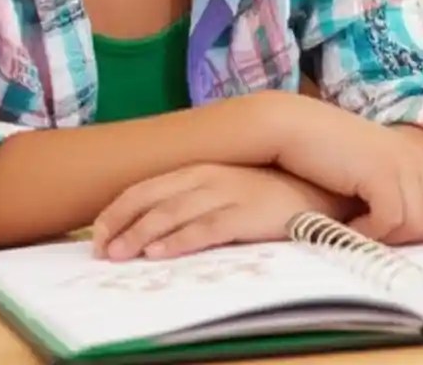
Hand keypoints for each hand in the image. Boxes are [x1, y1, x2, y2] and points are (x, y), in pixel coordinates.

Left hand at [92, 164, 353, 261]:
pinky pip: (207, 227)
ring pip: (174, 212)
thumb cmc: (273, 196)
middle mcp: (212, 176)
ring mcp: (232, 193)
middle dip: (122, 224)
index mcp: (203, 169)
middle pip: (154, 198)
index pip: (148, 186)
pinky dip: (180, 240)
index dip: (118, 210)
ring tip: (120, 254)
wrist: (325, 192)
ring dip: (141, 234)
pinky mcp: (250, 214)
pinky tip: (160, 253)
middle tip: (101, 250)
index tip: (97, 233)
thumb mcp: (229, 189)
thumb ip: (196, 199)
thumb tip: (151, 226)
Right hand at [275, 100, 422, 244]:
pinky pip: (391, 219)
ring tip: (358, 234)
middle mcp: (415, 160)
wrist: (292, 126)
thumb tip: (411, 235)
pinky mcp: (380, 172)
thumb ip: (391, 196)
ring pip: (417, 226)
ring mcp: (401, 165)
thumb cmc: (323, 156)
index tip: (398, 248)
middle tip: (376, 243)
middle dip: (410, 243)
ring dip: (387, 239)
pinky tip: (348, 227)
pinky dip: (370, 232)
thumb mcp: (366, 176)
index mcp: (416, 160)